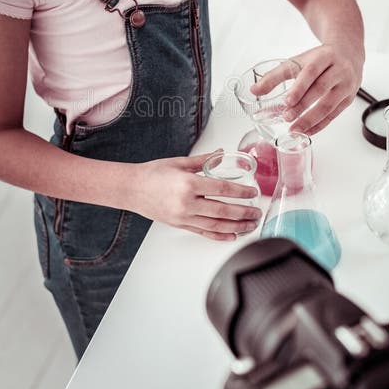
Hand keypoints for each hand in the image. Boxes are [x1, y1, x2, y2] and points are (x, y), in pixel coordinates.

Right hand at [129, 150, 262, 240]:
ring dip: (236, 226)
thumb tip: (221, 153)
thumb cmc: (153, 174)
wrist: (132, 189)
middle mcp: (187, 203)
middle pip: (223, 211)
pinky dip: (220, 235)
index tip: (253, 193)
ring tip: (250, 225)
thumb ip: (204, 160)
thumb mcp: (180, 162)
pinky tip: (232, 235)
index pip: (222, 190)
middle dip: (244, 213)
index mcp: (188, 184)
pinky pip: (204, 233)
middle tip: (257, 212)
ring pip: (216, 225)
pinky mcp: (180, 225)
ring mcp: (183, 217)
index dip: (241, 193)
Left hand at [250, 44, 363, 135]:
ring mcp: (347, 85)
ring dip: (311, 119)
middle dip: (303, 105)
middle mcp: (339, 70)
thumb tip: (254, 90)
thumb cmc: (319, 59)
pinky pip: (334, 114)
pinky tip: (307, 131)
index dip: (299, 87)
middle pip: (321, 89)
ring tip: (294, 129)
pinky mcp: (348, 98)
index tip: (286, 100)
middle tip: (287, 117)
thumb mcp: (298, 61)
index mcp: (324, 57)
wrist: (347, 53)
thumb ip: (275, 76)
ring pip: (329, 104)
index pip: (312, 72)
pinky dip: (320, 125)